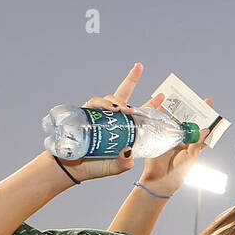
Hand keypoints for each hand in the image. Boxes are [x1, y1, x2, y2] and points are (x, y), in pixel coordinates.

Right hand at [62, 63, 148, 182]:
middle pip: (124, 96)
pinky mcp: (87, 113)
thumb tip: (128, 151)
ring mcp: (99, 114)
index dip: (150, 104)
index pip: (140, 114)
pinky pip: (95, 103)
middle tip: (139, 67)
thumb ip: (125, 161)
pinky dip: (103, 103)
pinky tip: (111, 109)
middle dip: (132, 80)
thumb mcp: (118, 166)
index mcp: (125, 129)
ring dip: (119, 101)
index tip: (161, 96)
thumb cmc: (97, 166)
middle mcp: (113, 119)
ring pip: (111, 99)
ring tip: (125, 110)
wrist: (73, 167)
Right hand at [137, 94, 213, 196]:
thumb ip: (198, 143)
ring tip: (180, 98)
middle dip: (191, 110)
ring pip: (175, 120)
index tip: (209, 104)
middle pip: (188, 121)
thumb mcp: (191, 156)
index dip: (206, 118)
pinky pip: (161, 122)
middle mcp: (182, 139)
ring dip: (177, 110)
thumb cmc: (178, 172)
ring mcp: (170, 136)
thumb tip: (207, 129)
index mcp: (193, 145)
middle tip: (195, 98)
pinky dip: (162, 113)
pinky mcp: (159, 136)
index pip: (201, 129)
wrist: (159, 180)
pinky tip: (163, 104)